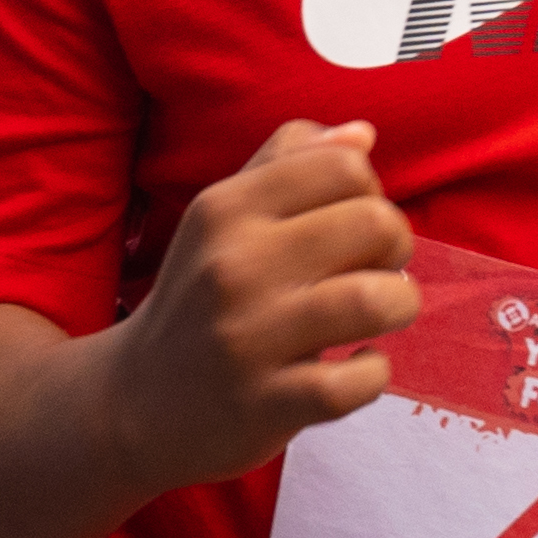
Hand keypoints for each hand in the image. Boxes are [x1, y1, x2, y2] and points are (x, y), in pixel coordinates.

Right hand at [96, 122, 419, 486]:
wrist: (138, 402)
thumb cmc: (201, 297)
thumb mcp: (223, 218)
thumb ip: (288, 163)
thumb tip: (363, 134)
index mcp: (226, 208)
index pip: (345, 166)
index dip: (370, 192)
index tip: (352, 227)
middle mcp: (234, 265)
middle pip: (374, 223)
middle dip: (396, 247)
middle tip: (373, 271)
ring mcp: (249, 337)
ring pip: (374, 299)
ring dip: (399, 304)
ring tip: (379, 314)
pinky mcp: (267, 403)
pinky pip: (359, 382)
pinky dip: (375, 372)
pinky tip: (355, 365)